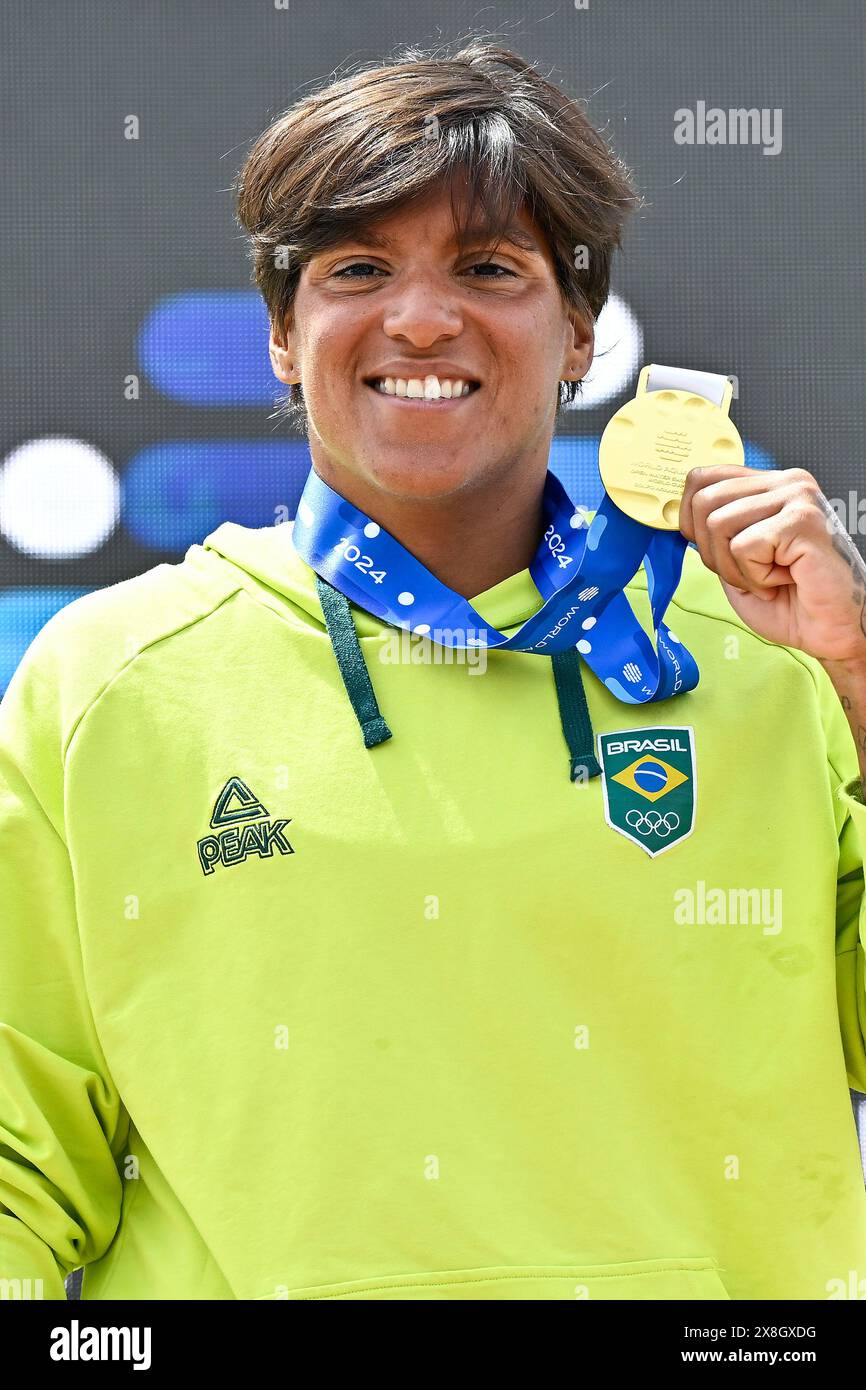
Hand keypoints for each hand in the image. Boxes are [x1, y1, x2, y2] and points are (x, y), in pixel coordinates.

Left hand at [677, 464, 865, 663]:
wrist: (834, 630)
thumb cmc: (792, 600)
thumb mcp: (736, 561)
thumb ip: (712, 534)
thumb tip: (676, 516)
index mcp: (769, 486)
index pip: (703, 478)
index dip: (690, 519)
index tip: (710, 549)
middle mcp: (786, 482)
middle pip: (704, 501)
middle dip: (713, 552)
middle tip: (749, 573)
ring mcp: (797, 497)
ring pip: (719, 524)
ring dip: (736, 568)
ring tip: (769, 578)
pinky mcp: (802, 520)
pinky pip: (744, 546)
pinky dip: (756, 576)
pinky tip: (784, 579)